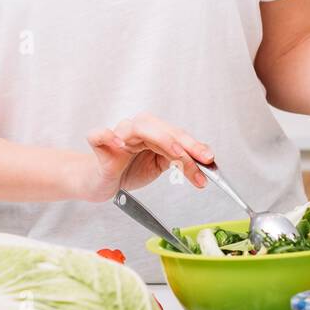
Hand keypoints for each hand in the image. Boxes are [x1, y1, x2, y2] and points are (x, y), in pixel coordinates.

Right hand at [76, 113, 213, 202]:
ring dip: (160, 140)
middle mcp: (136, 128)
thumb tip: (207, 159)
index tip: (210, 160)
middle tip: (200, 162)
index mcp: (153, 131)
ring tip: (176, 154)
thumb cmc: (128, 170)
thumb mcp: (159, 166)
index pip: (177, 135)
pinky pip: (100, 135)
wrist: (101, 182)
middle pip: (162, 129)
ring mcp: (117, 135)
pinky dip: (109, 136)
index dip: (195, 147)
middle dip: (185, 145)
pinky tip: (120, 144)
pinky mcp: (99, 146)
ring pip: (138, 127)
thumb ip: (180, 160)